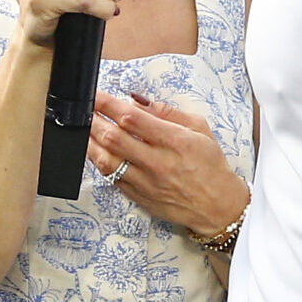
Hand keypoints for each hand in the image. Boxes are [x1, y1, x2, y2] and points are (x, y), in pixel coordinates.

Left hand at [89, 92, 247, 234]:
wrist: (217, 206)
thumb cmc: (210, 166)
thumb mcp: (199, 129)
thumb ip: (167, 112)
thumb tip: (138, 101)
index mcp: (175, 141)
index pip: (132, 118)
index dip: (108, 104)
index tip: (96, 95)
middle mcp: (158, 163)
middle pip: (114, 138)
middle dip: (93, 120)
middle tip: (84, 109)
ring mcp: (146, 182)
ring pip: (107, 160)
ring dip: (90, 142)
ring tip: (83, 129)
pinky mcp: (139, 196)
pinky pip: (111, 178)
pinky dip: (99, 162)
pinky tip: (94, 150)